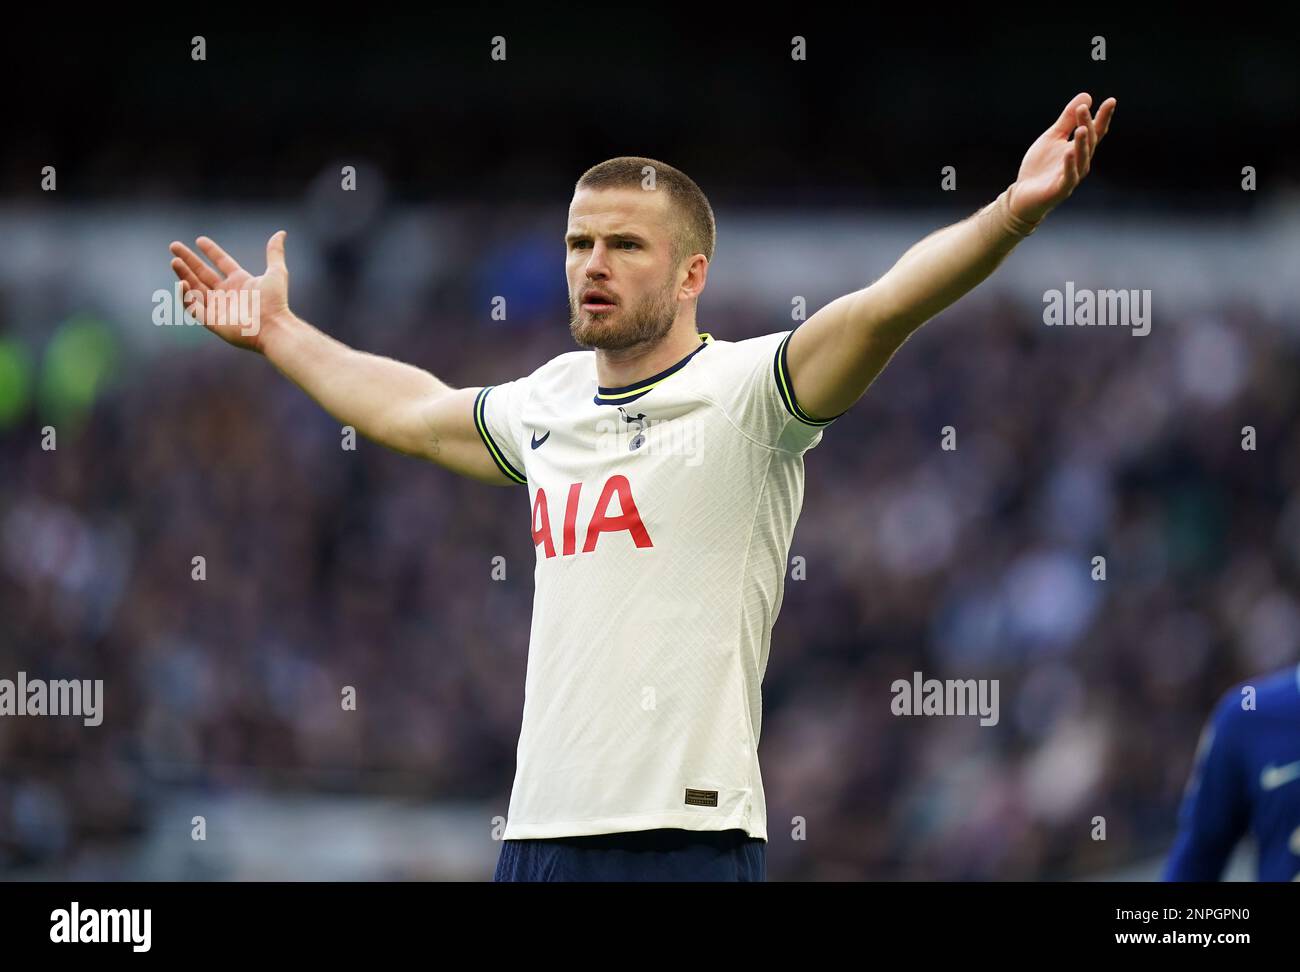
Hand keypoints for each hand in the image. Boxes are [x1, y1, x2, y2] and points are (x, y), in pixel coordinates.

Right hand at [168, 231, 290, 352]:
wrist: (273, 327)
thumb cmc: (275, 302)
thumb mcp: (276, 273)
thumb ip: (274, 253)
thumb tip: (281, 233)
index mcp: (241, 282)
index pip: (222, 263)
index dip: (211, 252)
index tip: (199, 240)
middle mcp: (227, 294)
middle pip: (203, 274)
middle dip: (188, 261)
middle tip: (174, 246)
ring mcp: (218, 307)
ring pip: (195, 288)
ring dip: (184, 275)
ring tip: (174, 261)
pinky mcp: (211, 321)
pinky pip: (193, 307)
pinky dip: (186, 296)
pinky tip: (182, 282)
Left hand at [1008, 93, 1115, 224]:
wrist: (1022, 195)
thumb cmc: (1040, 167)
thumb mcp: (1052, 138)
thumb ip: (1067, 120)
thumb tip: (1086, 96)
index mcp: (1079, 149)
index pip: (1096, 131)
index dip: (1103, 117)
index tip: (1111, 101)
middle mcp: (1080, 163)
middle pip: (1088, 142)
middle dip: (1087, 125)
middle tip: (1082, 108)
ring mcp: (1071, 177)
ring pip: (1081, 159)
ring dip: (1082, 144)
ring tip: (1082, 128)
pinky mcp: (1060, 190)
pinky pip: (1068, 177)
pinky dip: (1069, 165)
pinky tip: (1068, 153)